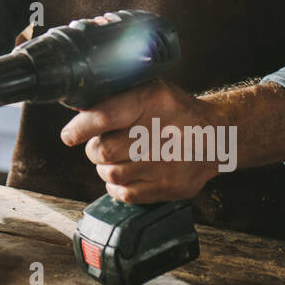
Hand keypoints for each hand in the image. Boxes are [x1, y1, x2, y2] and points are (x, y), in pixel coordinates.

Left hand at [60, 79, 223, 203]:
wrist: (216, 136)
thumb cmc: (175, 111)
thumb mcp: (152, 90)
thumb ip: (118, 98)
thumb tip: (78, 110)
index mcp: (151, 102)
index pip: (103, 117)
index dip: (79, 128)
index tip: (69, 136)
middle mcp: (158, 134)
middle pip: (102, 150)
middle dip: (94, 149)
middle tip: (101, 144)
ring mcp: (164, 165)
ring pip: (110, 173)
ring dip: (105, 167)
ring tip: (116, 158)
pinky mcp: (168, 188)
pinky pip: (125, 194)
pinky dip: (116, 186)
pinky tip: (124, 174)